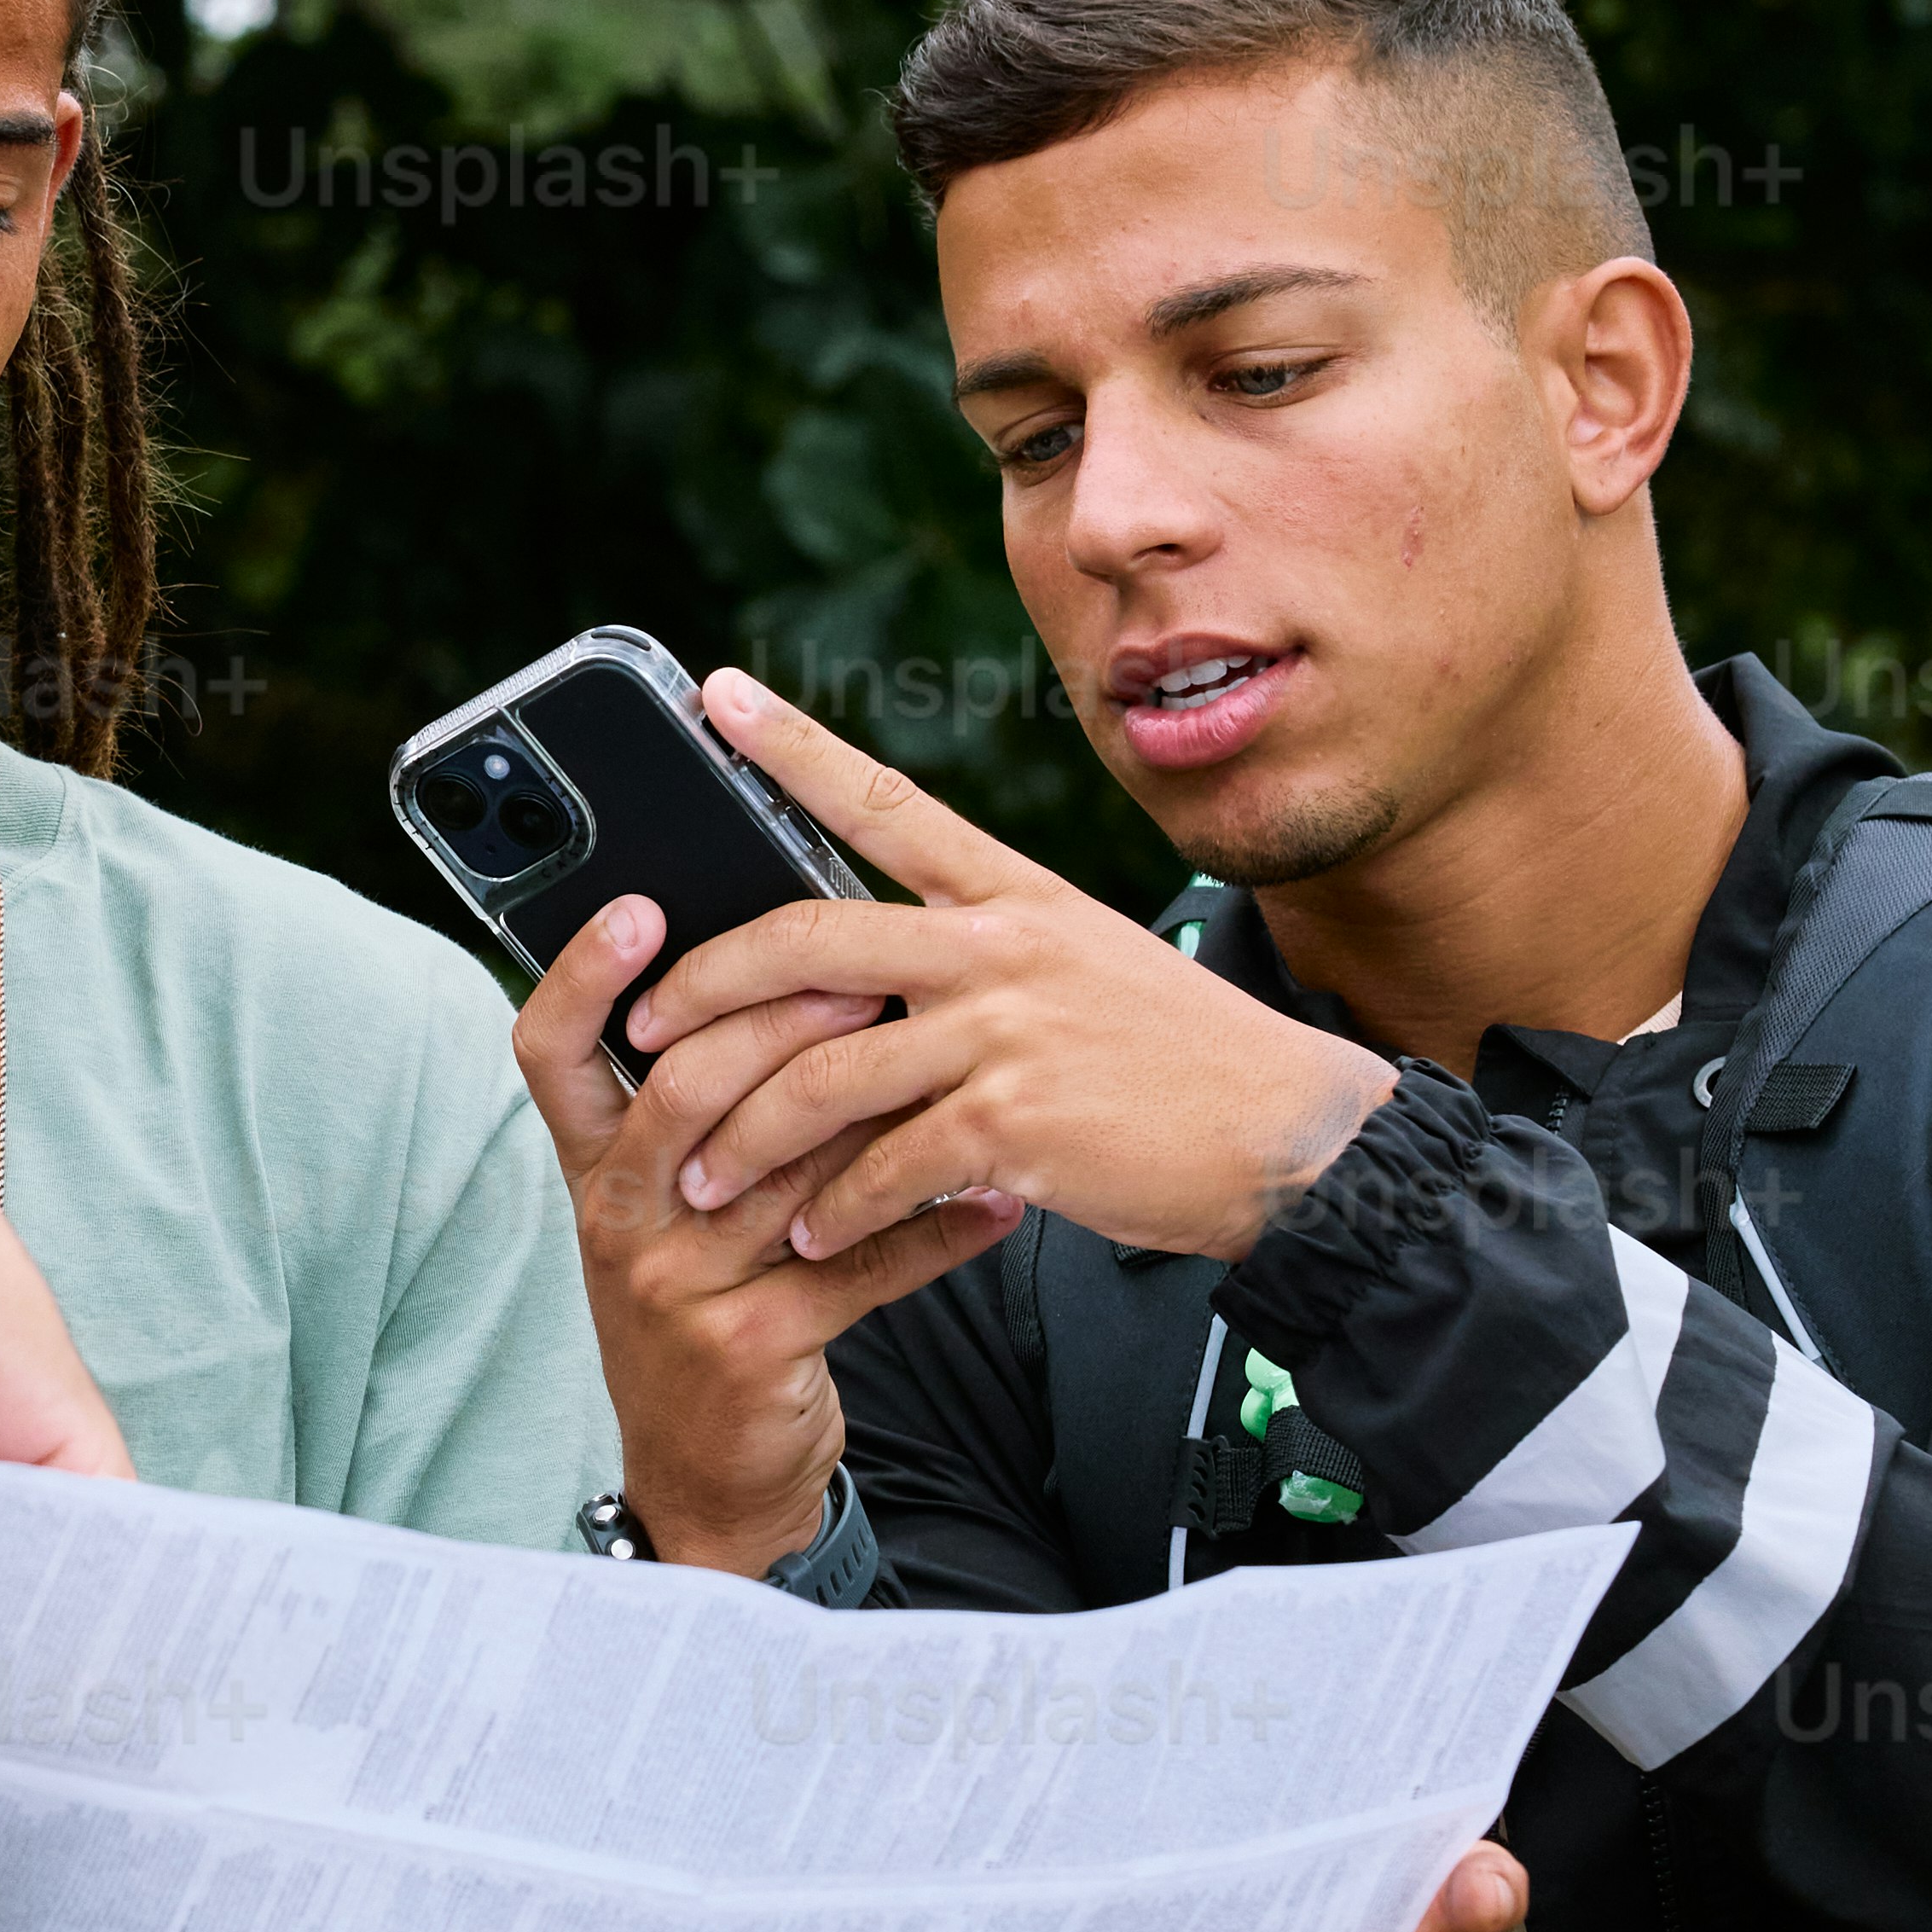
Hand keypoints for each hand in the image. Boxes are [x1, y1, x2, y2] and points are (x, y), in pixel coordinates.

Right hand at [509, 896, 1013, 1567]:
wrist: (709, 1475)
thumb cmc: (704, 1308)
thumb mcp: (670, 1211)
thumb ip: (709, 1112)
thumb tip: (809, 980)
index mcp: (594, 1168)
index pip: (550, 1052)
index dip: (583, 975)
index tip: (640, 904)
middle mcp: (620, 1218)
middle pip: (681, 1088)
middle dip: (776, 1022)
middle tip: (865, 977)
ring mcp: (676, 1284)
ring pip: (781, 1167)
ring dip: (878, 1111)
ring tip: (956, 1061)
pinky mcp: (749, 1342)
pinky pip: (859, 1263)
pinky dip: (937, 1230)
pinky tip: (995, 1201)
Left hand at [623, 674, 1395, 1268]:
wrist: (1288, 1138)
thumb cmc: (1173, 1059)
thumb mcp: (1082, 963)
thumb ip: (977, 954)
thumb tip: (858, 971)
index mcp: (1012, 895)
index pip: (884, 803)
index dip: (792, 749)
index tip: (714, 696)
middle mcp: (1001, 947)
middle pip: (806, 940)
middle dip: (702, 987)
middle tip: (643, 1030)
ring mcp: (1008, 1033)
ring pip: (824, 1071)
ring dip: (747, 1139)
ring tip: (703, 1182)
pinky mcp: (1017, 1126)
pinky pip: (884, 1165)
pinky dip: (835, 1210)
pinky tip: (810, 1235)